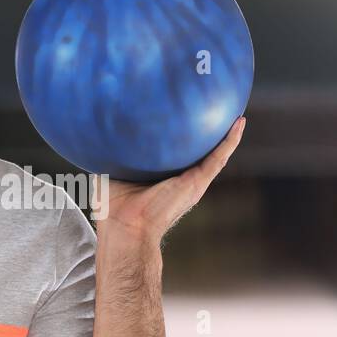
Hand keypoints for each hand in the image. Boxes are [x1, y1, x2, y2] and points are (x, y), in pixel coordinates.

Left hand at [94, 116, 246, 245]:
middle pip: (198, 153)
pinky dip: (231, 140)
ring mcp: (193, 180)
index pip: (175, 153)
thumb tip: (97, 127)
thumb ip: (109, 150)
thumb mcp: (109, 169)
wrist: (126, 226)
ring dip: (228, 135)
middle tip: (215, 110)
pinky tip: (239, 122)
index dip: (181, 136)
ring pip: (215, 154)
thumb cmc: (114, 206)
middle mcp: (181, 178)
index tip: (184, 115)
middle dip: (208, 135)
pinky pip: (219, 157)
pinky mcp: (198, 181)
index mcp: (163, 177)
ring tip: (238, 115)